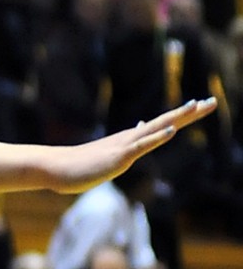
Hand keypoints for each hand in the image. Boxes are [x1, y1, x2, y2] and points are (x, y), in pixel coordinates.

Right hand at [45, 98, 215, 193]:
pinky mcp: (118, 156)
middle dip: (191, 113)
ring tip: (198, 106)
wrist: (55, 168)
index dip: (183, 115)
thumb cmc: (79, 165)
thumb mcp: (107, 155)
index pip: (162, 124)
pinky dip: (157, 137)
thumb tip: (139, 129)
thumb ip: (125, 145)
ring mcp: (125, 146)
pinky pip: (141, 146)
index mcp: (130, 140)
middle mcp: (130, 138)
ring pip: (157, 128)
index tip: (201, 104)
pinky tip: (171, 130)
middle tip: (213, 101)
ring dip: (178, 118)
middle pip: (166, 121)